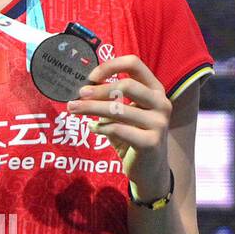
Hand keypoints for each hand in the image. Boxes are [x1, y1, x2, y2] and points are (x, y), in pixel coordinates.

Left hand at [68, 54, 171, 201]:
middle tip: (78, 95)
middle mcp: (161, 103)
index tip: (90, 76)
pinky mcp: (151, 142)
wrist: (150, 169)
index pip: (135, 64)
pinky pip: (117, 129)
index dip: (110, 66)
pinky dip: (100, 127)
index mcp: (155, 89)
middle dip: (98, 90)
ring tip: (73, 109)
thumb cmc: (132, 134)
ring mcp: (159, 123)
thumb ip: (110, 98)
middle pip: (126, 85)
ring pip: (118, 108)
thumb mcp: (124, 112)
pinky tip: (92, 129)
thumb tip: (81, 88)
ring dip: (91, 108)